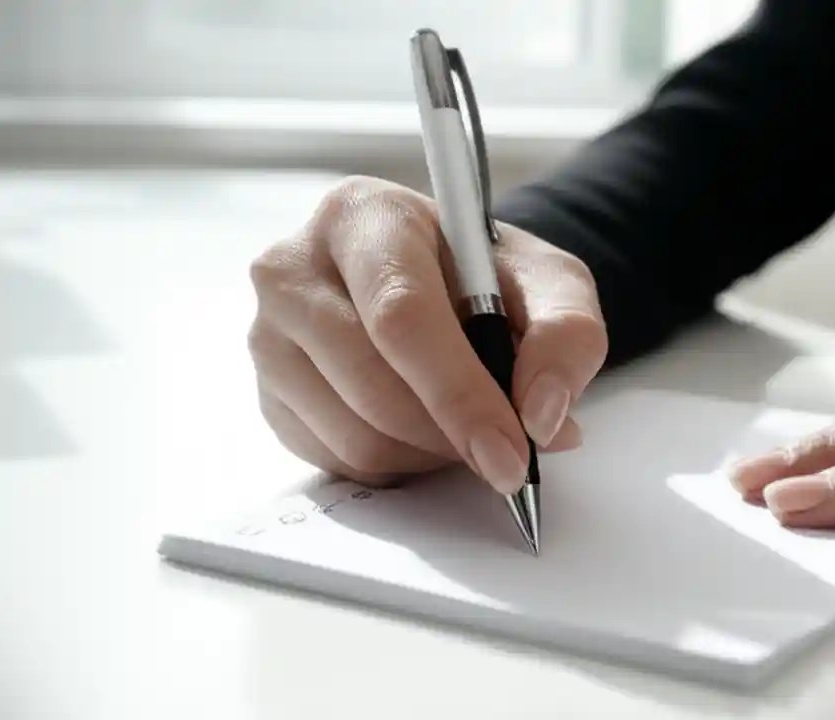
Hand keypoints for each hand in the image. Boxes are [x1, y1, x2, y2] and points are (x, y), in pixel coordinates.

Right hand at [248, 176, 606, 490]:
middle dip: (452, 435)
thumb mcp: (552, 285)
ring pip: (355, 435)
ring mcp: (267, 334)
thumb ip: (567, 335)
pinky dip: (397, 465)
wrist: (444, 284)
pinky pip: (336, 461)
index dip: (459, 395)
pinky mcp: (267, 394)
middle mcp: (294, 267)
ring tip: (467, 425)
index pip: (402, 317)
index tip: (511, 453)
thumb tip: (541, 415)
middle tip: (508, 453)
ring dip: (429, 454)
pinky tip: (424, 430)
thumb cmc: (489, 278)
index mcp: (365, 217)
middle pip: (372, 382)